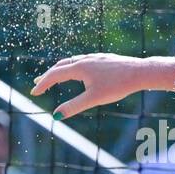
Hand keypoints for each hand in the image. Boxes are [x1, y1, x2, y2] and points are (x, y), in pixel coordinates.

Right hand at [31, 52, 174, 119]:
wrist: (140, 72)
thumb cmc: (118, 85)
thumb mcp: (94, 98)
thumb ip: (74, 106)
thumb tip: (56, 116)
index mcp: (79, 67)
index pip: (55, 75)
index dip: (43, 84)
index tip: (34, 92)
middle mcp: (84, 59)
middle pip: (61, 66)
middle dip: (48, 76)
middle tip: (38, 84)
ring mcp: (94, 58)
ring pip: (72, 62)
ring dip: (60, 70)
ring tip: (55, 77)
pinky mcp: (103, 59)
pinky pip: (82, 61)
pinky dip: (72, 67)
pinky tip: (79, 73)